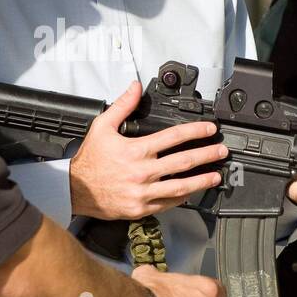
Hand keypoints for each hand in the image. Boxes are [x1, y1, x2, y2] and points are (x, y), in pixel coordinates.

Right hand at [69, 80, 227, 219]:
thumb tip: (135, 87)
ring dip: (201, 180)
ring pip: (180, 186)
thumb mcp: (102, 127)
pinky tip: (192, 192)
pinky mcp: (141, 208)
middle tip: (221, 151)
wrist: (76, 190)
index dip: (195, 131)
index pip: (173, 137)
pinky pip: (168, 203)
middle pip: (183, 162)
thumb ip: (122, 106)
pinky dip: (183, 197)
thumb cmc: (90, 160)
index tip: (209, 129)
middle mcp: (143, 171)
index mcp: (136, 150)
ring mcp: (143, 192)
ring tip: (215, 176)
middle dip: (206, 155)